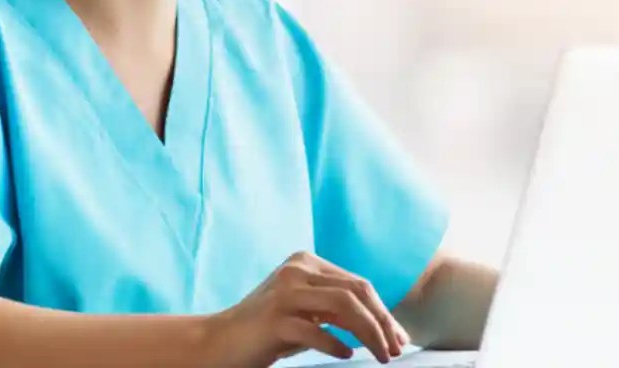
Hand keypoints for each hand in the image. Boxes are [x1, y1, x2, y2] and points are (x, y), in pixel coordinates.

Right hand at [204, 250, 409, 367]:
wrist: (219, 342)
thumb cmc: (268, 331)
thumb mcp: (306, 311)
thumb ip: (336, 309)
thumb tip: (385, 326)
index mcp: (306, 262)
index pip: (358, 284)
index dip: (383, 312)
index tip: (398, 338)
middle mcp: (296, 270)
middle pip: (356, 292)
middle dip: (383, 323)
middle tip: (397, 350)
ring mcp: (284, 292)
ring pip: (343, 306)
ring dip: (370, 334)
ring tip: (382, 356)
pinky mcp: (274, 318)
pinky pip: (316, 330)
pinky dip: (336, 345)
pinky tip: (346, 355)